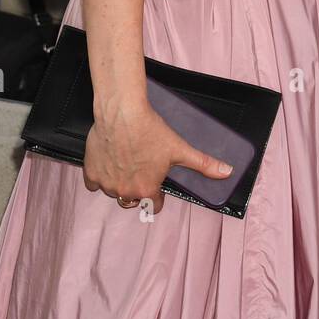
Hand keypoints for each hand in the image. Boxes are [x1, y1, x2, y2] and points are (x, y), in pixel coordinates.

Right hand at [83, 98, 232, 214]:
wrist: (122, 113)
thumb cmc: (151, 130)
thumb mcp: (180, 149)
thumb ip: (204, 164)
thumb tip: (227, 172)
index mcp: (147, 190)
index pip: (154, 205)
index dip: (157, 193)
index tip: (156, 181)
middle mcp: (125, 192)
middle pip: (133, 199)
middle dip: (137, 188)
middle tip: (141, 167)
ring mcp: (107, 184)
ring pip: (114, 191)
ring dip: (119, 181)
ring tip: (126, 160)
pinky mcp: (91, 173)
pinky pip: (94, 184)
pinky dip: (100, 175)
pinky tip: (109, 161)